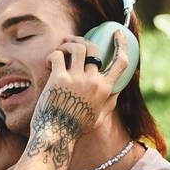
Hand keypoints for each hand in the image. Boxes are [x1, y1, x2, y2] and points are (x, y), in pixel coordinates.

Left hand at [25, 33, 129, 166]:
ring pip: (78, 47)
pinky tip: (48, 63)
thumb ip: (109, 103)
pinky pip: (58, 55)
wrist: (57, 135)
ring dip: (67, 45)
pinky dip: (52, 55)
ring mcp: (77, 79)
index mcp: (106, 89)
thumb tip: (116, 93)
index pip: (121, 63)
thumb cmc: (76, 128)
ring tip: (60, 50)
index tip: (117, 34)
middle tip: (70, 41)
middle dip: (82, 40)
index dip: (121, 45)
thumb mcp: (99, 117)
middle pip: (94, 48)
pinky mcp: (60, 78)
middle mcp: (94, 82)